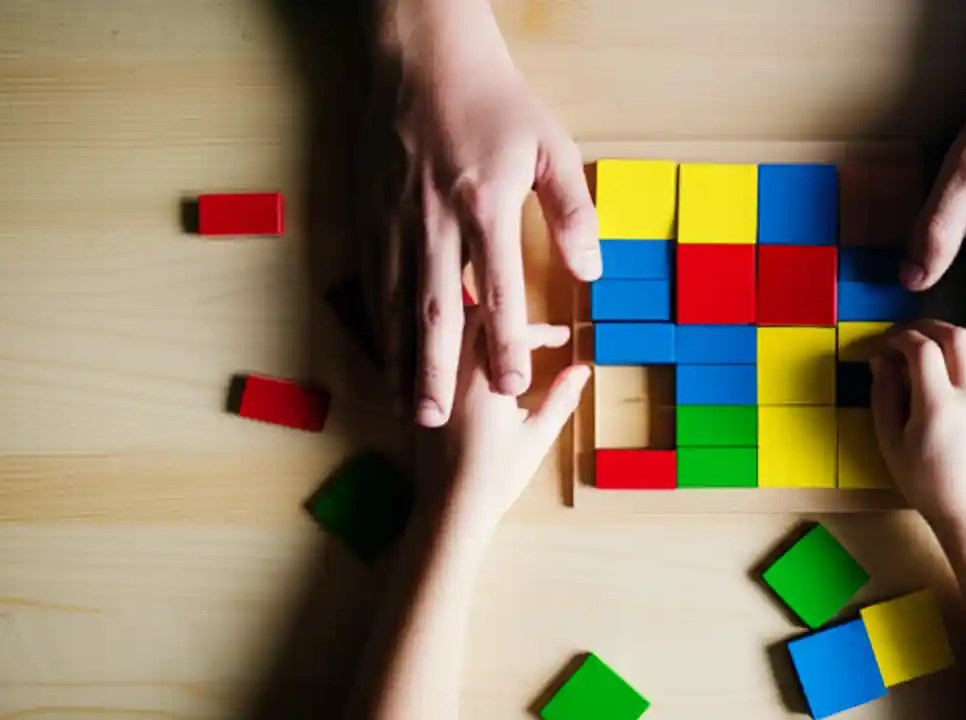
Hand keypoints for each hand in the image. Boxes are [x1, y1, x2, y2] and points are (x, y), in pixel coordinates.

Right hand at [396, 0, 600, 427]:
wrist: (423, 60)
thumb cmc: (495, 102)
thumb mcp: (551, 148)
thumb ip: (574, 212)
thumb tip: (593, 273)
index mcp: (486, 206)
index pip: (499, 290)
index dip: (504, 344)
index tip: (510, 386)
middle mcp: (436, 222)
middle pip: (437, 310)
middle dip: (435, 371)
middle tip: (434, 421)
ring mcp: (397, 221)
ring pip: (397, 302)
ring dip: (401, 357)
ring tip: (407, 402)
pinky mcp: (372, 215)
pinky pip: (374, 279)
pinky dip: (379, 322)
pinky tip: (386, 350)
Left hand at [442, 315, 589, 529]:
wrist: (451, 507)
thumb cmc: (498, 476)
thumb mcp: (538, 436)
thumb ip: (561, 398)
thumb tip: (582, 369)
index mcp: (484, 379)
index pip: (513, 335)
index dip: (542, 332)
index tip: (562, 339)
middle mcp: (455, 372)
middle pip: (475, 318)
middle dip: (506, 319)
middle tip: (532, 334)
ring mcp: (433, 381)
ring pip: (452, 334)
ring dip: (480, 328)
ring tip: (505, 342)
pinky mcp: (421, 393)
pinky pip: (436, 354)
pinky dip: (458, 347)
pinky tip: (476, 363)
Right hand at [871, 321, 965, 527]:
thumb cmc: (924, 480)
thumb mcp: (890, 441)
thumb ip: (883, 395)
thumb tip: (880, 358)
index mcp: (938, 405)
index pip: (922, 349)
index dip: (900, 338)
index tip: (887, 346)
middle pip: (954, 336)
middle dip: (927, 328)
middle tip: (909, 337)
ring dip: (957, 334)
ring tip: (938, 345)